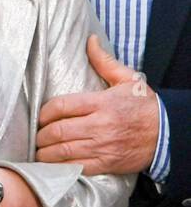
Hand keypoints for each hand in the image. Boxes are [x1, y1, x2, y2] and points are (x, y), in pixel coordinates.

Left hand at [36, 35, 158, 174]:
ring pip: (62, 151)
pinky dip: (60, 166)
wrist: (169, 133)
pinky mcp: (106, 163)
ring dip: (45, 153)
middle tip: (37, 135)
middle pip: (57, 131)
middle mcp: (100, 125)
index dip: (43, 113)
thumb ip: (104, 61)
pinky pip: (76, 167)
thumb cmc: (144, 106)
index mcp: (102, 103)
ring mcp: (102, 146)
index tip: (40, 117)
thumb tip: (90, 40)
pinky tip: (54, 164)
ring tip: (40, 150)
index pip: (60, 106)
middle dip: (41, 135)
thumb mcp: (127, 79)